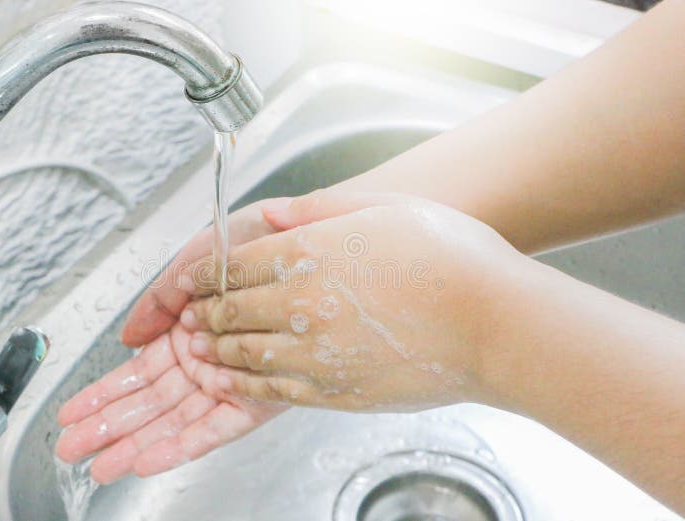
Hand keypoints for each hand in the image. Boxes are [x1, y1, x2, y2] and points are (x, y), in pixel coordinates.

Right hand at [55, 200, 289, 482]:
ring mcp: (231, 379)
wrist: (305, 243)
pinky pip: (215, 426)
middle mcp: (207, 359)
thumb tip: (127, 337)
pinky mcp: (259, 396)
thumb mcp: (197, 259)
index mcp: (190, 329)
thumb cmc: (259, 243)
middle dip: (108, 427)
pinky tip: (148, 459)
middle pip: (150, 402)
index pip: (139, 371)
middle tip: (70, 449)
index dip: (103, 393)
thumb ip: (159, 297)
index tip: (71, 412)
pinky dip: (181, 444)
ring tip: (97, 465)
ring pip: (175, 419)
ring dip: (134, 442)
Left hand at [181, 191, 524, 411]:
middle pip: (228, 313)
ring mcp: (315, 353)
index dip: (201, 276)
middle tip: (193, 318)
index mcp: (308, 253)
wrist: (496, 322)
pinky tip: (234, 382)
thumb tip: (272, 214)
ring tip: (204, 352)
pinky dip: (244, 384)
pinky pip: (272, 390)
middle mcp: (301, 304)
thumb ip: (319, 207)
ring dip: (216, 352)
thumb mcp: (383, 207)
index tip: (188, 283)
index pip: (231, 266)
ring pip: (242, 355)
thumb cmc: (452, 257)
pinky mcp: (335, 391)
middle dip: (203, 315)